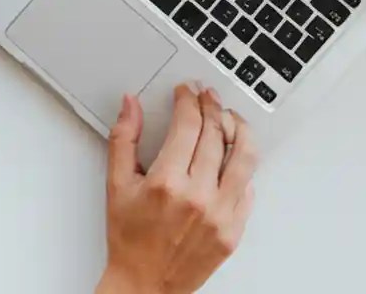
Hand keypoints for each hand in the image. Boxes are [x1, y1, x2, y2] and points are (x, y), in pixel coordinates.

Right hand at [97, 84, 257, 293]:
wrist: (144, 284)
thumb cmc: (129, 240)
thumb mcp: (116, 185)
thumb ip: (124, 139)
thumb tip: (131, 105)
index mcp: (166, 183)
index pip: (188, 124)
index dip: (188, 100)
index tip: (186, 92)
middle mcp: (198, 197)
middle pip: (217, 135)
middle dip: (212, 107)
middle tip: (207, 97)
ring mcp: (221, 215)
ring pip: (245, 157)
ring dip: (239, 130)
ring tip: (230, 119)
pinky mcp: (234, 231)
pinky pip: (248, 189)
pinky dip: (243, 168)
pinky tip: (233, 159)